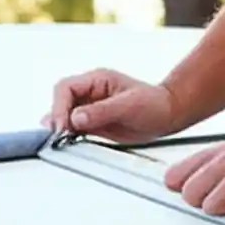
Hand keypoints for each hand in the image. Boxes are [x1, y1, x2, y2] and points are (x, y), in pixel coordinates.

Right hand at [41, 69, 178, 143]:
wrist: (167, 116)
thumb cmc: (154, 104)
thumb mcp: (129, 105)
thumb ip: (102, 111)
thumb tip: (76, 117)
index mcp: (97, 80)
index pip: (66, 88)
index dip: (59, 106)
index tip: (62, 126)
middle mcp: (90, 93)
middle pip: (61, 102)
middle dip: (56, 118)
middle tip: (59, 137)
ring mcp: (91, 109)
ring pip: (65, 117)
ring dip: (61, 129)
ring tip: (61, 142)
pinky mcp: (94, 124)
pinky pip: (74, 129)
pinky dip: (69, 137)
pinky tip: (68, 144)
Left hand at [163, 143, 224, 215]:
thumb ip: (210, 176)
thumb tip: (178, 190)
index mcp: (217, 152)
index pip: (174, 174)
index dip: (182, 190)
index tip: (195, 198)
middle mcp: (219, 155)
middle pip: (179, 187)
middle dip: (199, 199)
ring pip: (191, 196)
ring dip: (213, 206)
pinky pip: (211, 206)